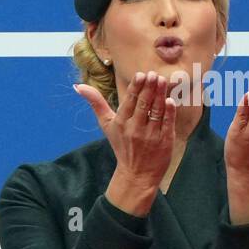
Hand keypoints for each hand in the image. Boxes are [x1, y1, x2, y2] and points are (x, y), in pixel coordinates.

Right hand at [75, 71, 175, 188]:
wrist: (136, 174)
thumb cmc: (122, 145)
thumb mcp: (106, 125)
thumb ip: (96, 104)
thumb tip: (78, 86)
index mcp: (120, 123)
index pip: (129, 102)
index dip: (136, 87)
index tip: (141, 74)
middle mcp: (134, 129)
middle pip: (143, 104)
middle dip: (149, 88)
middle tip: (153, 74)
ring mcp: (150, 135)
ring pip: (156, 111)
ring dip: (159, 95)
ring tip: (162, 81)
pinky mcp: (164, 141)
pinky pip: (167, 123)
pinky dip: (169, 111)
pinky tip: (170, 100)